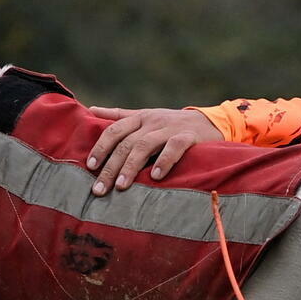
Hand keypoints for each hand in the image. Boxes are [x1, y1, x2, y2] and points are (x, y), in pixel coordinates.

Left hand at [83, 107, 221, 194]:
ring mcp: (170, 128)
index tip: (90, 167)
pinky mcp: (189, 136)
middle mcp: (152, 121)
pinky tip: (155, 176)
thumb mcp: (145, 116)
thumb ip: (119, 116)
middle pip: (126, 143)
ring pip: (145, 145)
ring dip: (131, 166)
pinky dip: (163, 161)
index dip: (101, 147)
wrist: (210, 122)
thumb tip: (90, 110)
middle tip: (99, 189)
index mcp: (139, 118)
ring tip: (121, 186)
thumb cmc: (172, 124)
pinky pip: (174, 147)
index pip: (114, 130)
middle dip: (110, 166)